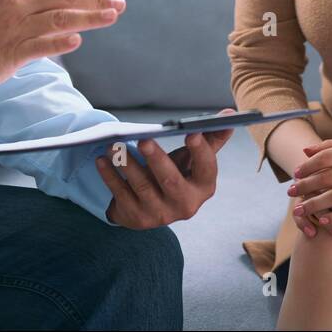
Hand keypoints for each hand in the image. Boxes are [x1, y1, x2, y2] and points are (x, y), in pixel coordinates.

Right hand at [0, 0, 124, 95]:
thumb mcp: (10, 6)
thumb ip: (40, 2)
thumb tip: (79, 1)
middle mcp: (18, 3)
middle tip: (119, 4)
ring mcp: (15, 26)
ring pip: (60, 17)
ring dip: (89, 17)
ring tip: (111, 17)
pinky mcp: (12, 51)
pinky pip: (41, 45)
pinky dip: (61, 42)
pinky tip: (79, 41)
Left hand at [96, 107, 234, 228]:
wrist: (152, 207)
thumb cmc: (177, 174)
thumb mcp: (193, 160)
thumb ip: (210, 138)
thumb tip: (229, 113)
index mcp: (204, 187)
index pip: (207, 169)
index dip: (201, 152)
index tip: (192, 132)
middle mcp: (185, 205)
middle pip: (171, 181)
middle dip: (157, 159)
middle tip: (144, 139)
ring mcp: (160, 215)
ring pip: (142, 187)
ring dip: (127, 164)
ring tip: (114, 145)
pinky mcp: (137, 218)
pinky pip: (121, 195)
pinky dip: (110, 176)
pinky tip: (102, 160)